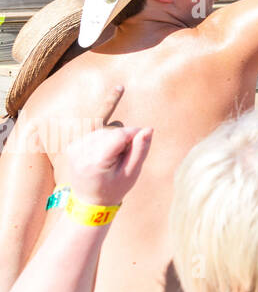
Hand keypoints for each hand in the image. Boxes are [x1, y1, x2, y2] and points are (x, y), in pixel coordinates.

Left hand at [64, 85, 152, 207]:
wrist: (89, 201)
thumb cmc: (113, 188)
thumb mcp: (131, 174)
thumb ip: (140, 150)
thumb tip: (147, 129)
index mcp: (94, 160)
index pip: (120, 134)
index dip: (135, 137)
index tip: (142, 142)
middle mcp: (81, 149)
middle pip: (115, 130)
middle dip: (126, 139)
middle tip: (124, 158)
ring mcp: (76, 144)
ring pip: (109, 127)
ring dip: (117, 136)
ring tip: (113, 157)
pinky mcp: (77, 140)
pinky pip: (96, 119)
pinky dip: (109, 105)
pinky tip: (120, 89)